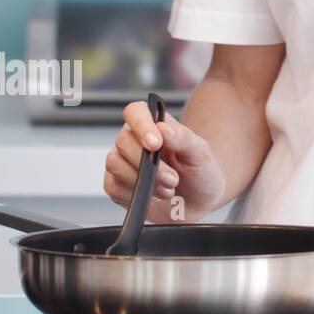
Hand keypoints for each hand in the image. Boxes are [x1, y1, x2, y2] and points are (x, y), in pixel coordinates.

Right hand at [103, 100, 224, 223]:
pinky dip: (136, 193)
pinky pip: (113, 186)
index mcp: (154, 125)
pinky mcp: (116, 185)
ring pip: (115, 163)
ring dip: (144, 179)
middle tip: (173, 178)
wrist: (198, 201)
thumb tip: (162, 128)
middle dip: (148, 163)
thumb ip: (183, 138)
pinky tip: (155, 195)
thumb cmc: (199, 171)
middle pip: (123, 140)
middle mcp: (134, 140)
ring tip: (168, 187)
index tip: (156, 144)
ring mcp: (123, 162)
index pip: (136, 112)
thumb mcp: (200, 152)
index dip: (141, 124)